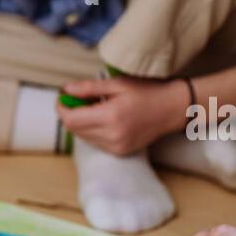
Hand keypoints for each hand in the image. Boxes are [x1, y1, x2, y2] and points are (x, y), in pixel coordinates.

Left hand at [57, 77, 186, 155]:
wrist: (173, 109)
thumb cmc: (147, 92)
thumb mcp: (117, 84)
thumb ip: (89, 88)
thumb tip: (66, 90)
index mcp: (110, 117)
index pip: (71, 119)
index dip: (62, 109)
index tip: (62, 98)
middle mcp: (112, 136)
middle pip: (75, 130)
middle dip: (71, 115)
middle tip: (77, 100)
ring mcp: (116, 146)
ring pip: (84, 137)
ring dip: (82, 123)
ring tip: (95, 108)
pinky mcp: (120, 152)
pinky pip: (96, 143)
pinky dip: (93, 131)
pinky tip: (105, 119)